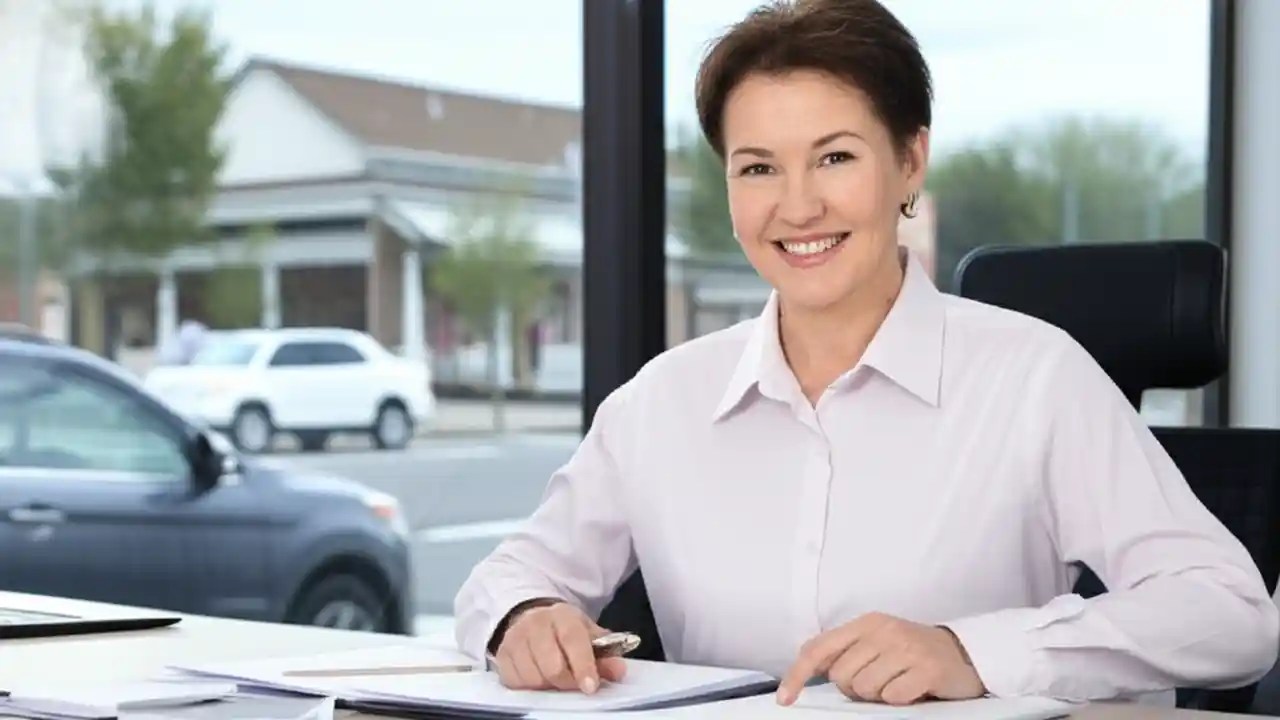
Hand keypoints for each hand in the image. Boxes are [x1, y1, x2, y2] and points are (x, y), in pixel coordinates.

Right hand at [493, 602, 626, 693]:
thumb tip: (618, 671)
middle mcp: (535, 624)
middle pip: (552, 666)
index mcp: (561, 615)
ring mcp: (514, 640)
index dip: (583, 665)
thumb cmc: (563, 630)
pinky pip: (515, 683)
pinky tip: (538, 678)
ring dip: (548, 686)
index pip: (572, 639)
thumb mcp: (588, 634)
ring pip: (533, 678)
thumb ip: (605, 653)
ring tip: (555, 679)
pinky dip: (529, 688)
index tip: (591, 686)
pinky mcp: (502, 656)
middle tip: (575, 684)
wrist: (530, 618)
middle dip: (567, 682)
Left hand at [776, 612, 984, 706]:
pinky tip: (912, 688)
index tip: (784, 698)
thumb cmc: (911, 652)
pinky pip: (892, 698)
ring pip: (864, 689)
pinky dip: (899, 700)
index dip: (797, 674)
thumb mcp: (876, 642)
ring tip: (897, 682)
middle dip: (854, 688)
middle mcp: (884, 631)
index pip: (819, 648)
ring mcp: (906, 648)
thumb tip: (806, 671)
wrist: (964, 654)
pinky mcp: (926, 669)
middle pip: (841, 676)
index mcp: (866, 623)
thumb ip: (845, 651)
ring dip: (878, 695)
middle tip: (879, 681)